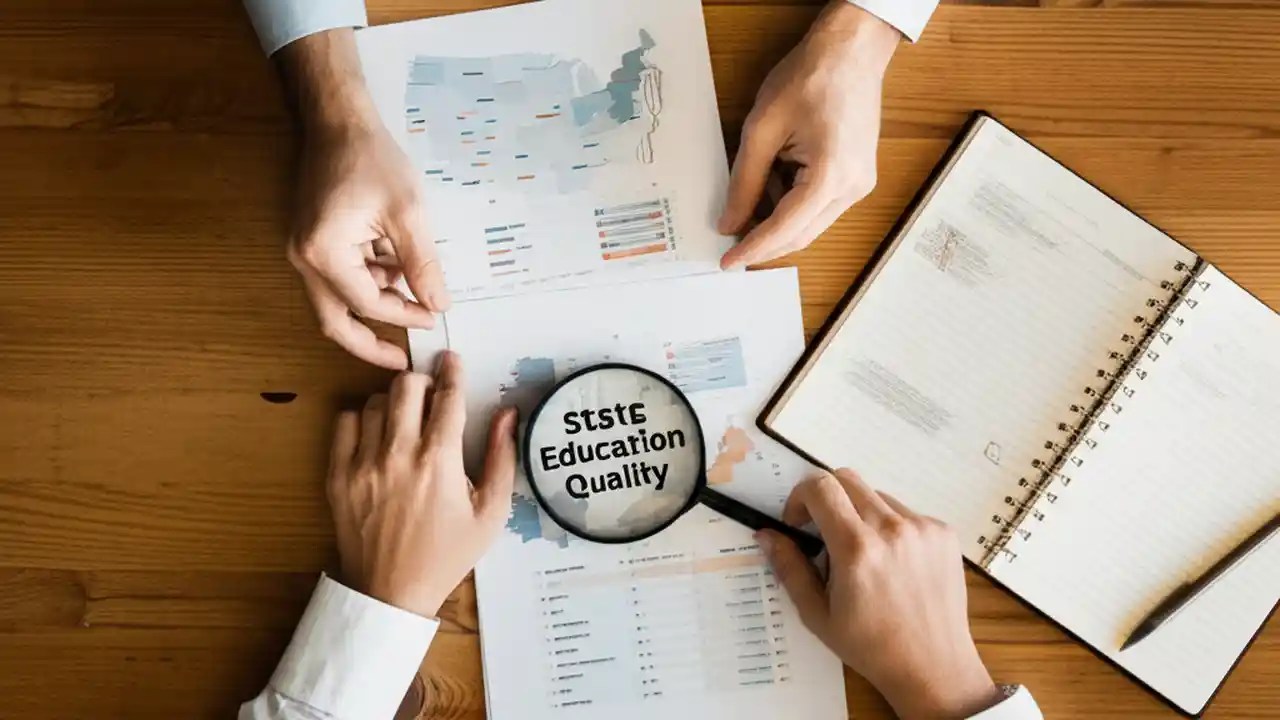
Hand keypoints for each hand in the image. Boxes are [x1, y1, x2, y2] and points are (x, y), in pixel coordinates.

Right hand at [279, 30, 449, 369]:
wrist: (339, 122)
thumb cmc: (373, 160)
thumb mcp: (409, 213)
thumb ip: (423, 264)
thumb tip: (438, 306)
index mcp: (324, 253)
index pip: (366, 305)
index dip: (403, 316)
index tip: (433, 316)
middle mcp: (305, 259)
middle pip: (336, 320)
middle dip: (370, 343)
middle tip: (401, 362)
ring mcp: (304, 251)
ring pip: (338, 301)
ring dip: (377, 302)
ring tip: (413, 288)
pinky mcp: (313, 242)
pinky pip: (340, 277)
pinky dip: (369, 280)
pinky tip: (397, 264)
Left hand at [325, 351, 516, 616]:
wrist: (390, 591)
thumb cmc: (447, 554)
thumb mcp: (490, 513)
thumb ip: (501, 459)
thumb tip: (507, 415)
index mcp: (440, 463)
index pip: (448, 397)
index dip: (454, 372)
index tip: (453, 360)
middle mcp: (399, 455)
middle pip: (407, 386)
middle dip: (423, 382)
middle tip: (430, 394)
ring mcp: (364, 464)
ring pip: (375, 401)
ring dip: (393, 402)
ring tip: (404, 420)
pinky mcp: (338, 475)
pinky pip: (345, 422)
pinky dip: (361, 419)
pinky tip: (376, 436)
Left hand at [718, 2, 899, 268]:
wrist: (851, 51)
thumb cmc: (810, 77)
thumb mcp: (762, 129)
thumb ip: (744, 182)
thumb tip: (729, 222)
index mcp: (832, 176)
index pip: (785, 229)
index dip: (753, 248)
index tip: (728, 263)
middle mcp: (853, 188)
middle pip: (801, 235)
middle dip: (764, 241)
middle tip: (729, 243)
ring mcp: (860, 184)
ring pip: (810, 224)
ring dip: (776, 219)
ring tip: (749, 194)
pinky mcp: (857, 177)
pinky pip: (819, 206)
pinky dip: (791, 203)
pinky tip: (773, 181)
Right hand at [757, 470, 1000, 718]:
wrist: (933, 667)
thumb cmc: (870, 647)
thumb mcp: (817, 614)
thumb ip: (789, 568)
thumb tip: (766, 534)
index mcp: (856, 548)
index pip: (819, 487)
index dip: (799, 498)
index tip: (798, 523)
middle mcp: (892, 529)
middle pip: (846, 479)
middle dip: (826, 499)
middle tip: (823, 534)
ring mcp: (923, 528)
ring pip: (876, 496)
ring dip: (859, 514)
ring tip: (863, 557)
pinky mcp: (943, 533)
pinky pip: (906, 512)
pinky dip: (890, 528)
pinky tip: (893, 564)